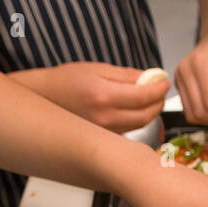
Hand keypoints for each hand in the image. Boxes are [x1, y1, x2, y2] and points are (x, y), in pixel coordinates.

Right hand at [14, 61, 169, 132]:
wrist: (43, 98)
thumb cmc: (65, 80)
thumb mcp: (96, 68)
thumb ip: (125, 75)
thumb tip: (150, 76)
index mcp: (103, 96)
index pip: (144, 96)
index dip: (159, 88)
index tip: (164, 80)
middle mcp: (105, 118)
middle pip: (146, 115)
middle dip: (158, 102)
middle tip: (160, 90)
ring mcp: (103, 131)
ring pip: (138, 125)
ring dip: (150, 112)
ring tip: (149, 98)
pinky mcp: (102, 137)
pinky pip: (127, 131)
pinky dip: (136, 119)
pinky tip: (134, 109)